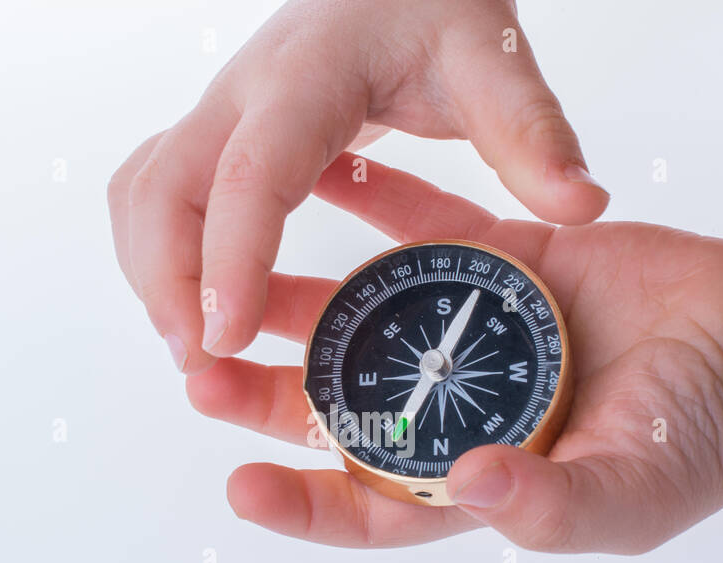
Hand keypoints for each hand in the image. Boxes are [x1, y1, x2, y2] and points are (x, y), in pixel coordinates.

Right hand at [108, 0, 608, 374]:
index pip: (249, 176)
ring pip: (140, 194)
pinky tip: (193, 306)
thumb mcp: (490, 57)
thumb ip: (533, 129)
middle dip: (167, 284)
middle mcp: (241, 96)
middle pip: (161, 190)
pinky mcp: (213, 135)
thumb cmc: (434, 7)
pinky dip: (155, 255)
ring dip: (151, 275)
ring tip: (197, 353)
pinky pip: (151, 195)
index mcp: (305, 82)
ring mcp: (217, 114)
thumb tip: (582, 204)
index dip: (230, 259)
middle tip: (204, 366)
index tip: (228, 337)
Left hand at [186, 154, 722, 552]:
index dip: (304, 504)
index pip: (370, 502)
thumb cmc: (699, 443)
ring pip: (363, 318)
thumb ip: (549, 504)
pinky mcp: (496, 262)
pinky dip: (376, 203)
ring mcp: (467, 333)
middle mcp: (451, 409)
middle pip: (339, 410)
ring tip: (232, 284)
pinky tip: (326, 178)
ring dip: (298, 303)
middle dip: (267, 400)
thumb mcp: (628, 497)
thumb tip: (470, 485)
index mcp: (469, 479)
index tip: (242, 488)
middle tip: (203, 374)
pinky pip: (422, 228)